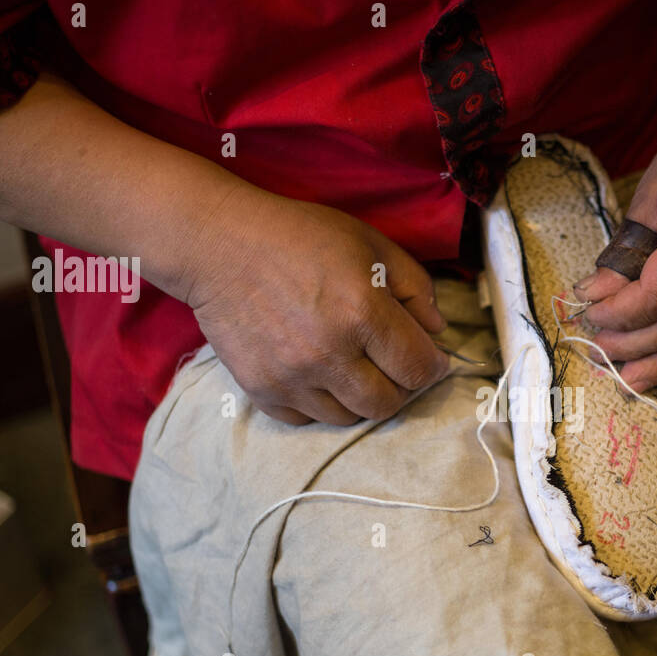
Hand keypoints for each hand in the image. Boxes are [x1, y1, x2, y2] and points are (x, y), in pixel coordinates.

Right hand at [177, 184, 448, 424]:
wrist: (219, 244)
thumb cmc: (301, 237)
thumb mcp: (371, 244)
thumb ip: (415, 287)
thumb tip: (436, 332)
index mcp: (363, 314)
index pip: (419, 369)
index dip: (433, 367)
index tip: (429, 358)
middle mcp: (329, 353)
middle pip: (387, 404)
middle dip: (399, 386)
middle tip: (391, 364)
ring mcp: (292, 377)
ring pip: (348, 417)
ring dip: (359, 397)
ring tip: (353, 367)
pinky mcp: (262, 389)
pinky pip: (307, 418)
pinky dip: (319, 403)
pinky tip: (318, 373)